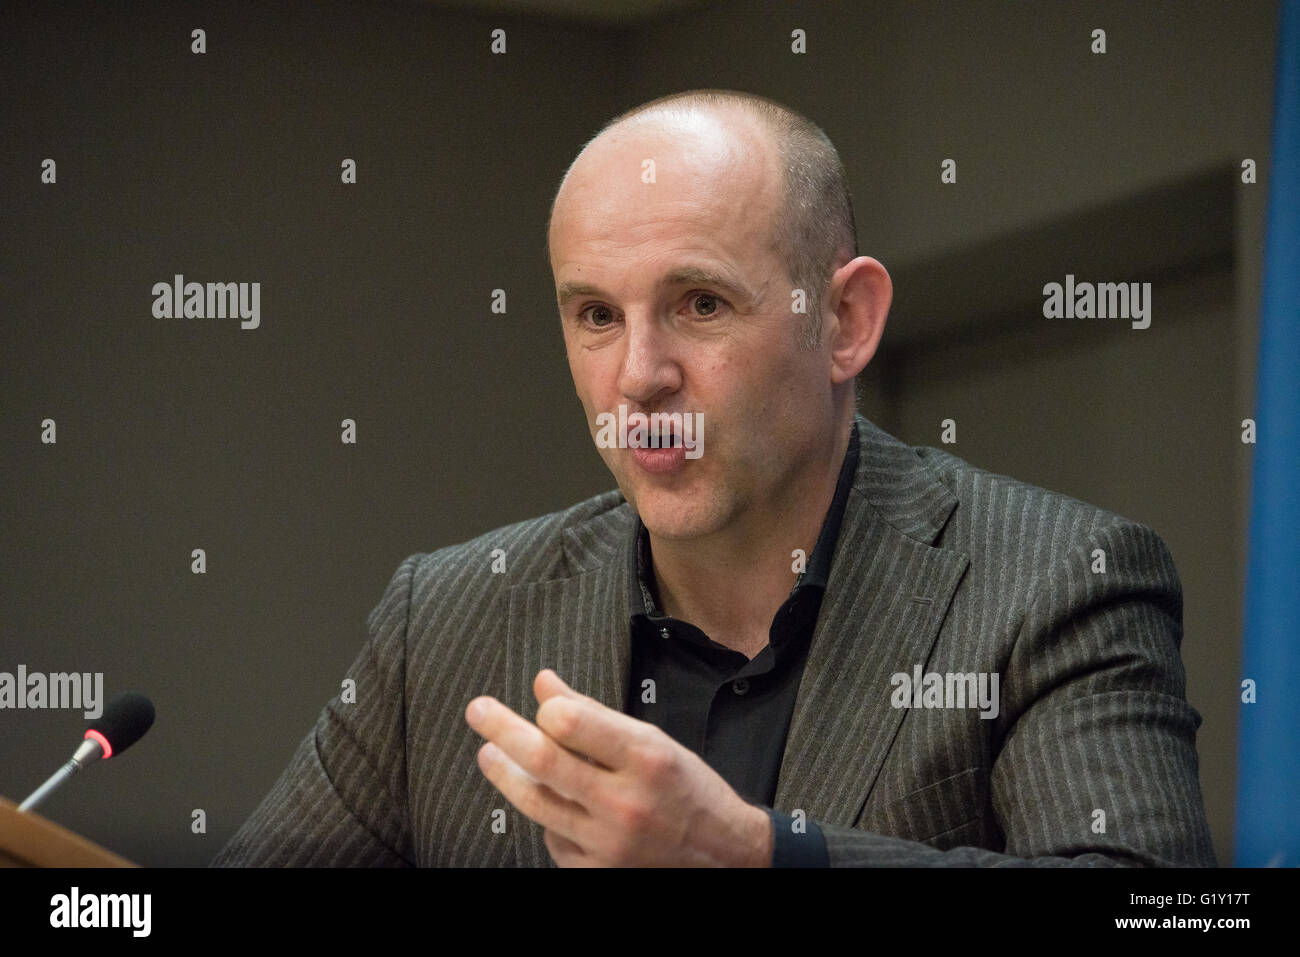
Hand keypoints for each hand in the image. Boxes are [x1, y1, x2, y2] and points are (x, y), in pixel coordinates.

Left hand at [465, 668, 772, 866]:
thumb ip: (595, 715)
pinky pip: (553, 840)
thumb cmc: (688, 790)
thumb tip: (545, 686)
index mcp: (646, 758)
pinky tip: (550, 804)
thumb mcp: (654, 742)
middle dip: (502, 731)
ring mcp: (609, 844)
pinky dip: (548, 818)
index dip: (548, 709)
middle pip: (543, 762)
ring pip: (537, 804)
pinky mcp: (599, 873)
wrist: (724, 856)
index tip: (543, 704)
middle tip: (477, 711)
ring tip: (489, 755)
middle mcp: (626, 802)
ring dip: (506, 775)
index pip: (571, 723)